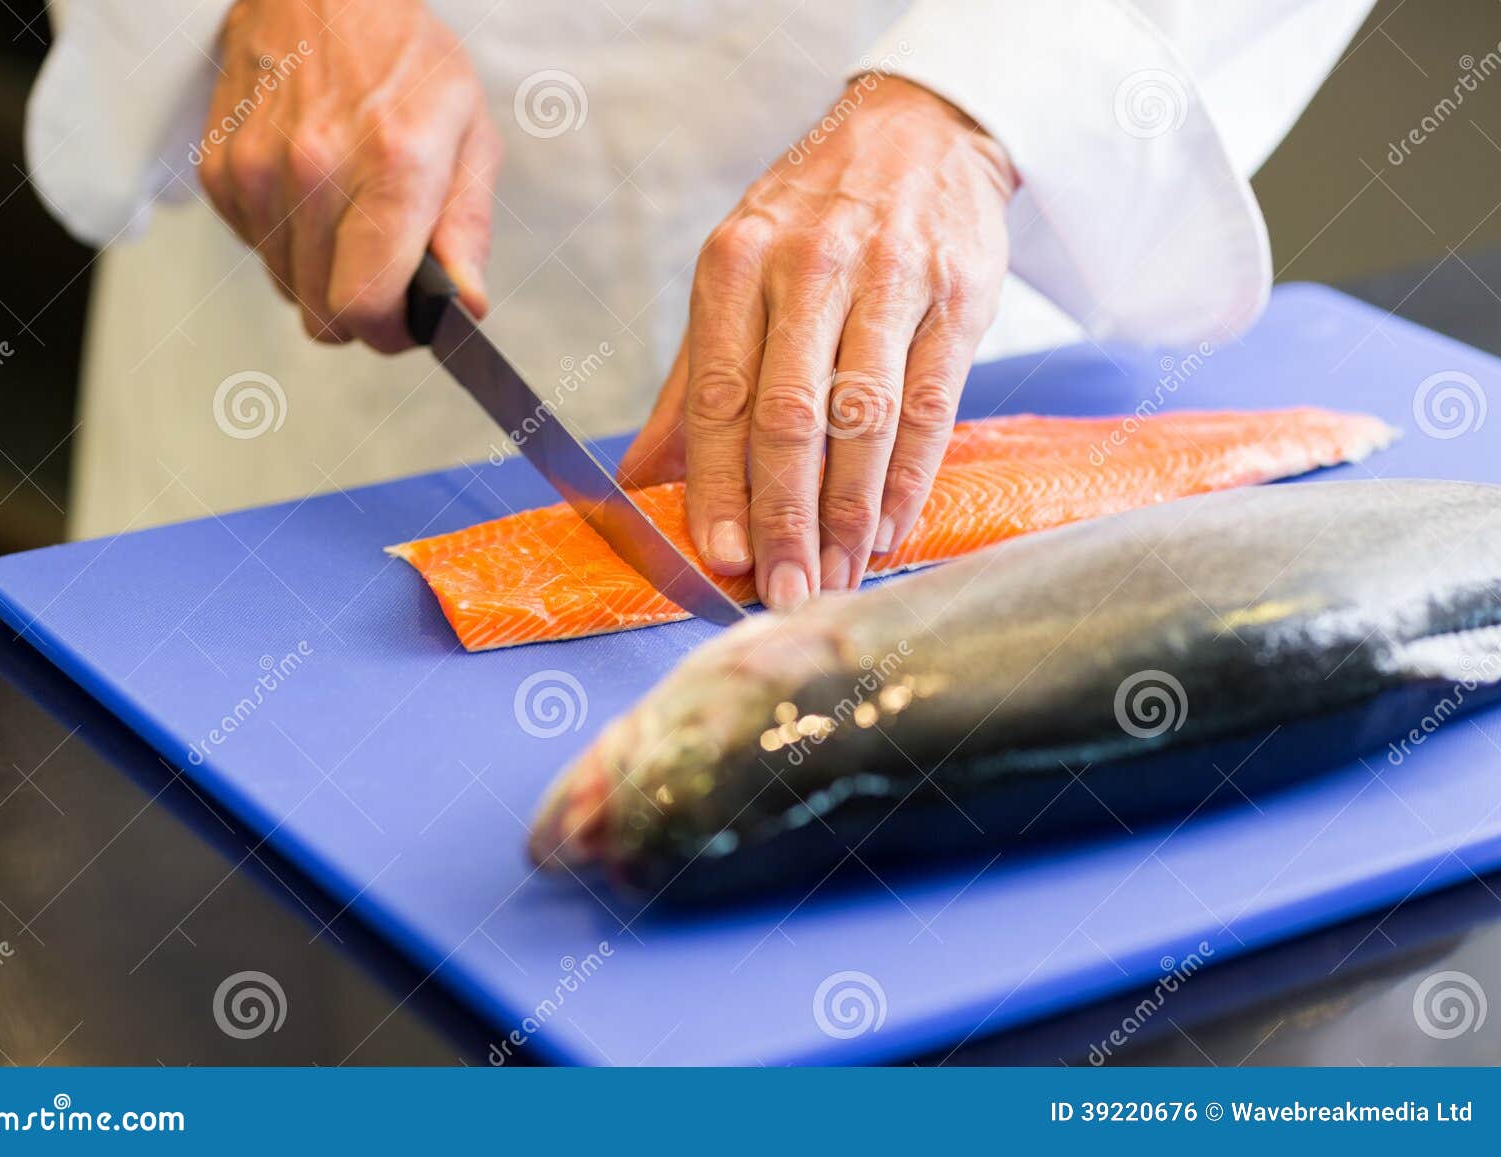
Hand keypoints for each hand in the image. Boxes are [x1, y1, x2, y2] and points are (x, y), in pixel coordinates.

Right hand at [198, 0, 499, 348]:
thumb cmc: (405, 59)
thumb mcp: (469, 133)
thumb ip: (468, 229)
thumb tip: (465, 306)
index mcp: (390, 166)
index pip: (364, 306)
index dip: (389, 335)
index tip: (406, 324)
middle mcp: (314, 172)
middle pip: (323, 314)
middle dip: (360, 311)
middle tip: (385, 273)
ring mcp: (256, 172)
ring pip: (288, 289)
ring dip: (321, 275)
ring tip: (348, 215)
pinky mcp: (218, 171)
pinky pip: (257, 251)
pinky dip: (286, 241)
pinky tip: (310, 192)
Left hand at [621, 75, 1014, 607]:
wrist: (919, 130)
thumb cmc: (812, 218)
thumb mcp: (735, 277)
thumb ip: (692, 384)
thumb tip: (641, 482)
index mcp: (735, 263)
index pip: (721, 397)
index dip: (719, 487)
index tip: (720, 558)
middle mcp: (809, 266)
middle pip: (790, 416)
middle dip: (784, 518)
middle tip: (783, 589)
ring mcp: (890, 278)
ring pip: (863, 418)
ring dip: (850, 514)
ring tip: (838, 576)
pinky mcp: (957, 296)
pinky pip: (932, 406)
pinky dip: (909, 480)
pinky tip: (890, 530)